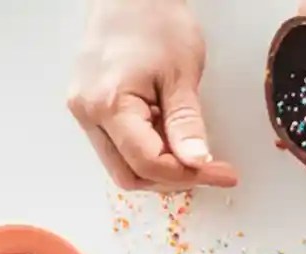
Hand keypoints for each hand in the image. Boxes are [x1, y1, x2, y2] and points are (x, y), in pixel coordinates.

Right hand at [68, 0, 237, 191]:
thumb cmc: (155, 22)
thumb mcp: (182, 74)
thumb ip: (187, 124)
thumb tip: (197, 163)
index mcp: (109, 104)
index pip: (148, 163)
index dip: (188, 175)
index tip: (221, 173)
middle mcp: (88, 113)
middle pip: (129, 175)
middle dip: (172, 179)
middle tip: (209, 168)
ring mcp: (85, 112)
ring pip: (121, 166)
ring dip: (159, 167)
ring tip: (189, 146)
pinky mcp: (90, 109)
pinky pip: (118, 147)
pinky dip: (147, 151)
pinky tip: (169, 134)